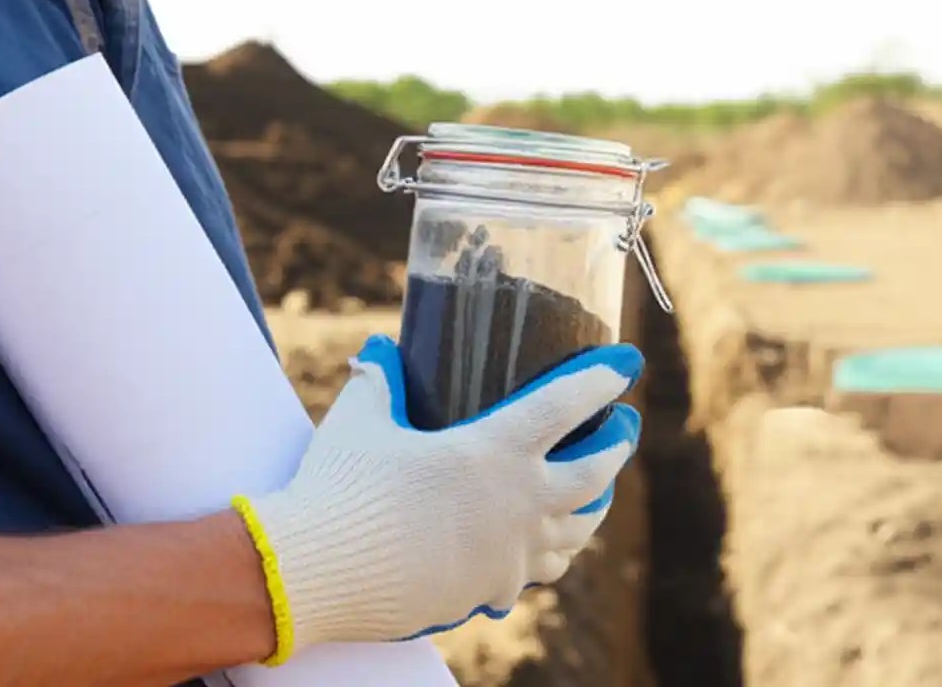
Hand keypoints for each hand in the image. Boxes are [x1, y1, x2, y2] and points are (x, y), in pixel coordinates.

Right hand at [232, 334, 642, 663]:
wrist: (315, 574)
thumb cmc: (340, 488)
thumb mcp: (360, 418)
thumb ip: (380, 379)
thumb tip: (382, 350)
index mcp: (496, 450)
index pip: (568, 404)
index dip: (602, 378)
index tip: (626, 365)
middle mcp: (518, 504)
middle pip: (596, 474)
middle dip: (617, 445)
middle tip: (624, 427)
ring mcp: (510, 554)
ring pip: (577, 530)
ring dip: (594, 504)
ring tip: (596, 489)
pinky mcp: (491, 590)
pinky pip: (537, 571)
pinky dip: (550, 551)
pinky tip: (545, 544)